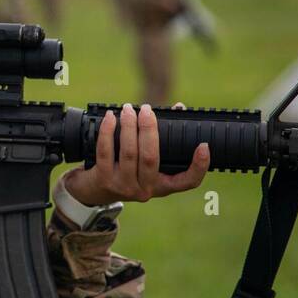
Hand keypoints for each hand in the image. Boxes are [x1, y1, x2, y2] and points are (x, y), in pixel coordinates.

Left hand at [63, 102, 209, 205]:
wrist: (93, 190)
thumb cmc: (125, 169)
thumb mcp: (145, 161)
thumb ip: (162, 136)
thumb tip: (178, 107)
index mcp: (162, 185)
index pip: (188, 181)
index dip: (200, 166)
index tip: (204, 146)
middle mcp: (145, 189)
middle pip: (150, 158)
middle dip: (149, 129)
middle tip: (146, 109)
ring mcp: (124, 187)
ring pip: (129, 153)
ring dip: (128, 127)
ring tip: (128, 109)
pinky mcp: (103, 180)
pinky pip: (106, 152)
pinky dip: (108, 132)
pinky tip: (110, 118)